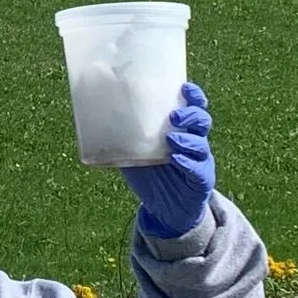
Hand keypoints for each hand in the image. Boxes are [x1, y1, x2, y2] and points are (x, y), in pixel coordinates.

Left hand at [124, 83, 215, 240]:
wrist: (166, 210)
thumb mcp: (135, 154)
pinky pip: (198, 169)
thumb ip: (124, 139)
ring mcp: (200, 161)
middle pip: (202, 121)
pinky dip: (187, 163)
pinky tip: (176, 159)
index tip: (184, 87)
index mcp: (182, 130)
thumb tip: (96, 118)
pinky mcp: (201, 181)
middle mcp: (195, 142)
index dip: (194, 96)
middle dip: (191, 114)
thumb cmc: (152, 176)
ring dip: (188, 139)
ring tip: (170, 139)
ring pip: (202, 144)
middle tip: (173, 116)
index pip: (194, 107)